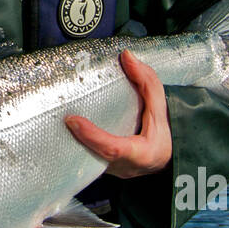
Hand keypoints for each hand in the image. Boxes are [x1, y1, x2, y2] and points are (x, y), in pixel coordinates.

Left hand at [64, 50, 171, 177]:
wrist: (171, 156)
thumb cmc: (167, 132)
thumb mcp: (161, 107)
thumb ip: (146, 82)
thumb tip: (127, 57)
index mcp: (141, 154)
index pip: (112, 148)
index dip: (91, 135)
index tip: (72, 120)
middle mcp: (124, 167)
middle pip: (94, 155)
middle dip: (74, 138)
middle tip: (58, 117)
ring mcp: (113, 171)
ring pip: (88, 160)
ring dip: (72, 142)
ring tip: (57, 122)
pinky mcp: (106, 168)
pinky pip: (88, 158)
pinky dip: (78, 143)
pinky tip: (68, 129)